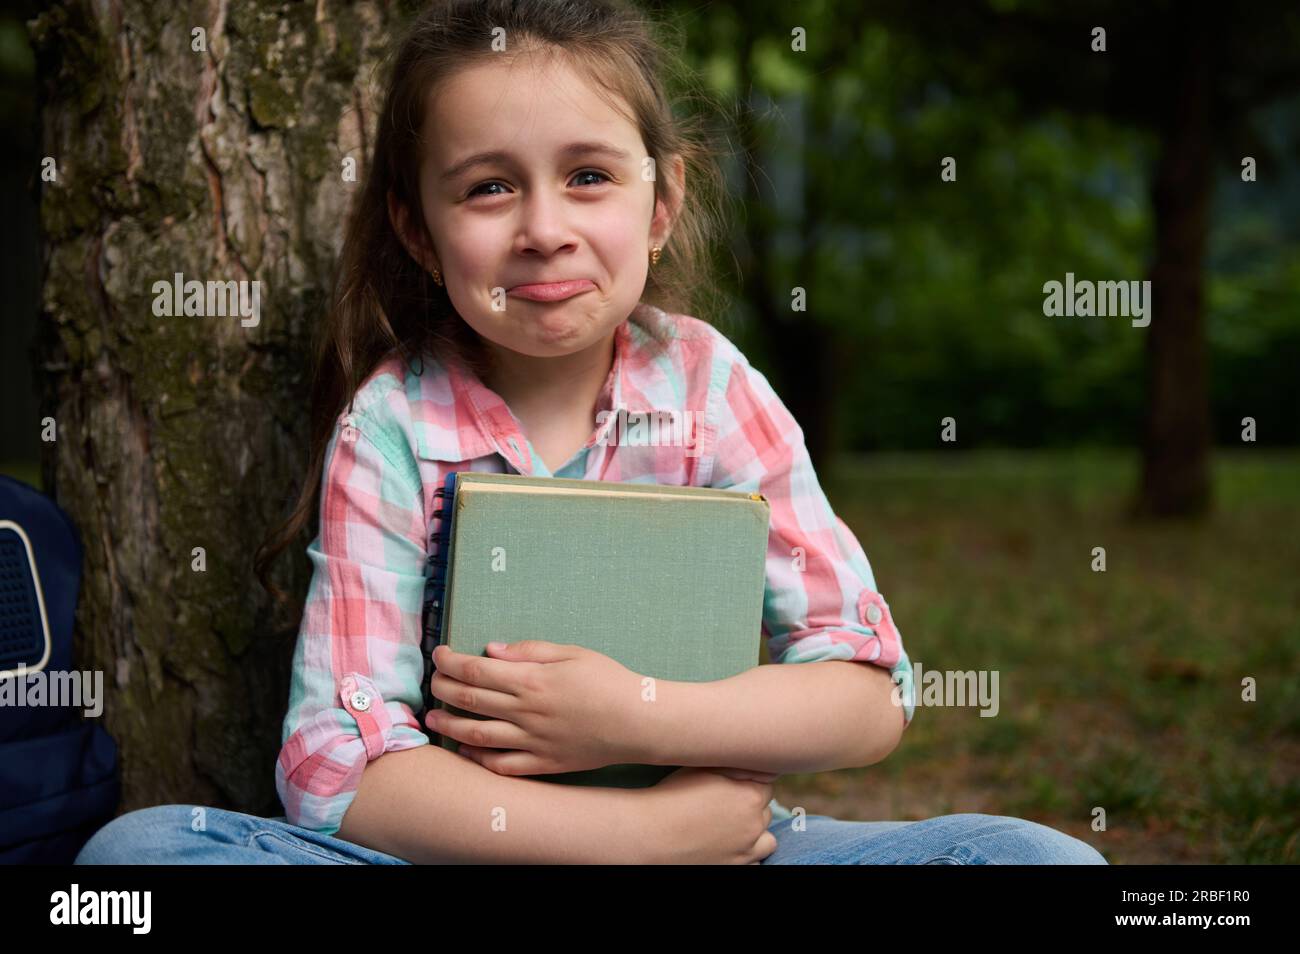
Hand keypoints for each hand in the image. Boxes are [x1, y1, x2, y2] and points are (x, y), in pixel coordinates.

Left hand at [425, 640, 645, 776]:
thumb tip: (492, 650)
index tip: (439, 655)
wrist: (639, 722)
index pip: (476, 670)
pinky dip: (479, 760)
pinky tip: (466, 752)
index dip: (450, 662)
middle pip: (470, 700)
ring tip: (433, 717)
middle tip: (432, 682)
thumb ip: (530, 651)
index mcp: (533, 681)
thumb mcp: (572, 653)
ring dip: (450, 725)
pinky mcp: (543, 763)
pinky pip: (502, 766)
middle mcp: (526, 712)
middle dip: (443, 689)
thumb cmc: (609, 681)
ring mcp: (532, 741)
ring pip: (478, 736)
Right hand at [637, 767, 777, 863]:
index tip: (732, 785)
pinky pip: (755, 863)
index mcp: (750, 797)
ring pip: (766, 840)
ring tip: (731, 828)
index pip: (766, 785)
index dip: (748, 783)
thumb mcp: (704, 768)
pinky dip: (746, 855)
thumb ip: (737, 766)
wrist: (650, 834)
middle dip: (750, 807)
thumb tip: (761, 766)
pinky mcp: (735, 868)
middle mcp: (754, 826)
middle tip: (725, 804)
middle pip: (765, 811)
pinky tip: (727, 846)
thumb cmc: (672, 796)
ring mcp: (746, 851)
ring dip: (755, 833)